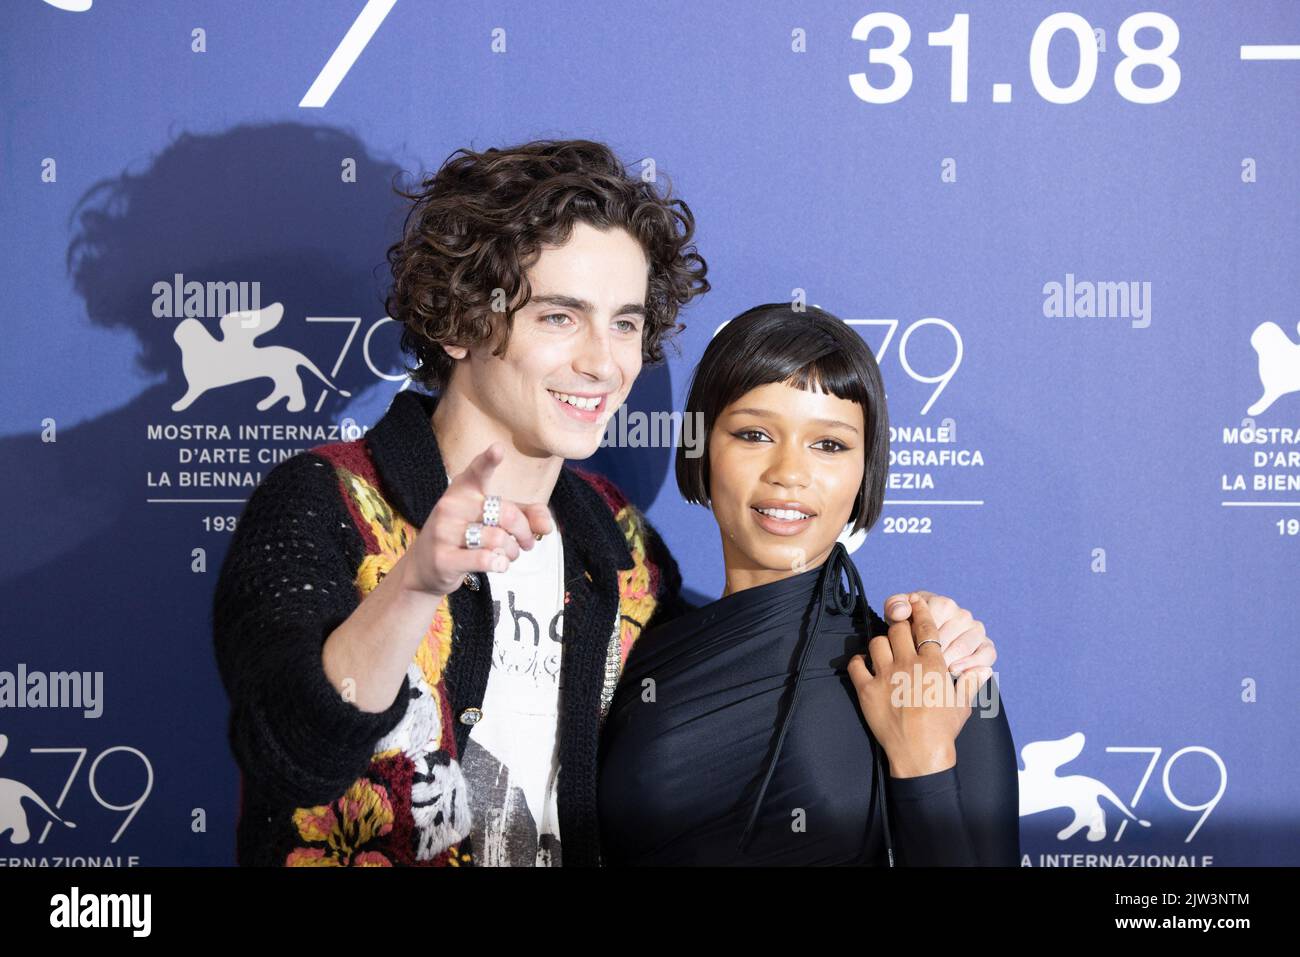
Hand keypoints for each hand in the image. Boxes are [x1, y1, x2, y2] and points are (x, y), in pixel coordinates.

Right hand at [397, 442, 554, 596]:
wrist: (424, 567)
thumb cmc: (465, 536)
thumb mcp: (493, 520)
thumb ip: (524, 516)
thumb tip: (546, 526)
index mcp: (464, 489)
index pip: (477, 471)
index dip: (489, 461)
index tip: (498, 449)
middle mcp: (451, 506)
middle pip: (506, 513)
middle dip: (525, 532)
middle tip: (526, 543)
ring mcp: (444, 531)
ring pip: (498, 538)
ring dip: (512, 551)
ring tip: (509, 555)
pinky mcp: (443, 558)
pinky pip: (484, 559)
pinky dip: (500, 564)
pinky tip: (499, 564)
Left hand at [848, 594, 991, 777]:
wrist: (921, 754)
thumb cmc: (944, 730)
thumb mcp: (963, 705)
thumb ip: (971, 682)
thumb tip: (982, 670)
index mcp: (933, 664)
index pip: (925, 627)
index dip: (920, 610)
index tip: (916, 601)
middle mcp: (908, 664)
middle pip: (898, 629)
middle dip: (899, 625)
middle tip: (898, 629)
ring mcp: (886, 676)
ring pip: (877, 642)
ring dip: (881, 644)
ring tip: (884, 651)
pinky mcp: (867, 690)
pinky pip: (857, 665)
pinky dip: (859, 662)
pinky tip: (865, 665)